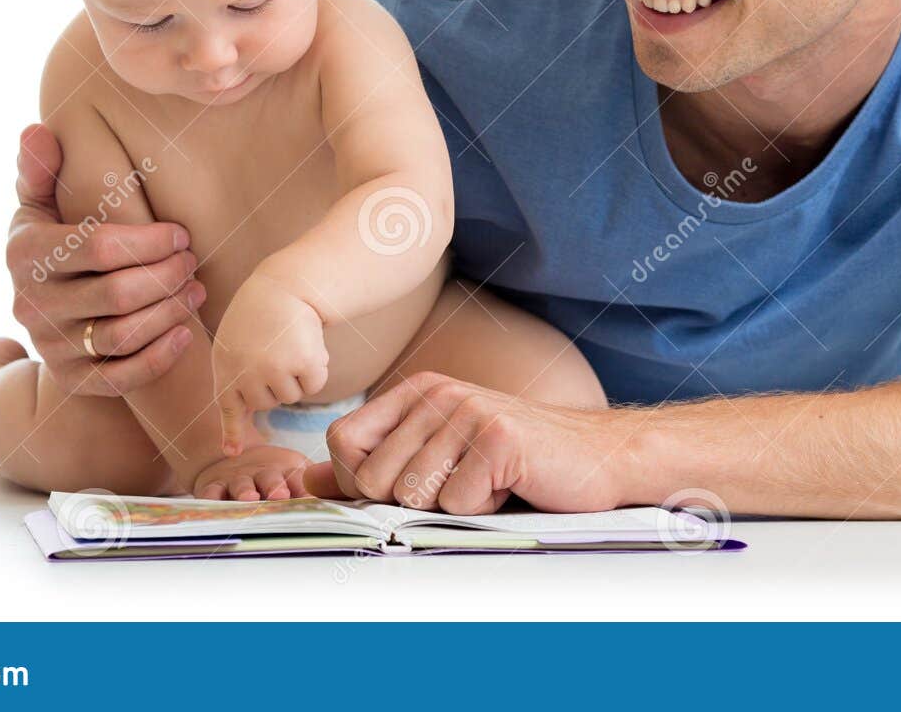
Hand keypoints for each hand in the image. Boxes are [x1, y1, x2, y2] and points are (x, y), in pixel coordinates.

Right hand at [7, 124, 203, 395]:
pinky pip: (121, 378)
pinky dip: (158, 357)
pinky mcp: (73, 380)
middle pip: (117, 293)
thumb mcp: (41, 206)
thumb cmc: (57, 244)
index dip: (148, 241)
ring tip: (197, 289)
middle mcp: (31, 305)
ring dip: (170, 310)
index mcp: (26, 254)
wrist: (46, 313)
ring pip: (124, 334)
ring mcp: (52, 346)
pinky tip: (184, 332)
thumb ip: (41, 170)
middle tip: (193, 260)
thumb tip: (37, 131)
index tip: (180, 233)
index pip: (96, 248)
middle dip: (167, 274)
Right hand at [192, 445, 310, 501]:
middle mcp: (263, 473)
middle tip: (281, 494)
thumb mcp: (296, 475)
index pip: (298, 479)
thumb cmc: (275, 475)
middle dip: (276, 487)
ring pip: (241, 485)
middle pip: (270, 479)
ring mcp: (238, 479)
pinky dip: (211, 500)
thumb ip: (314, 491)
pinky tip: (213, 505)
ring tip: (250, 498)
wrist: (235, 457)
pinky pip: (210, 493)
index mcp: (288, 471)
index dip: (304, 488)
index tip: (311, 499)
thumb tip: (346, 503)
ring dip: (245, 491)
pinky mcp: (214, 485)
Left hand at [213, 278, 329, 453]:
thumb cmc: (263, 309)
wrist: (287, 283)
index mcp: (225, 366)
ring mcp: (274, 370)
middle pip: (269, 403)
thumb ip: (238, 373)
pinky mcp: (302, 363)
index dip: (232, 432)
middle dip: (278, 382)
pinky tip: (309, 344)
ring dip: (299, 374)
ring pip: (292, 396)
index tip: (232, 453)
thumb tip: (247, 410)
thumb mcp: (237, 340)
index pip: (228, 407)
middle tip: (278, 349)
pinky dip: (318, 368)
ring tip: (292, 342)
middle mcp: (246, 373)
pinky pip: (314, 384)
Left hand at [301, 372, 630, 513]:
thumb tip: (306, 483)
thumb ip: (371, 466)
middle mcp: (438, 392)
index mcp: (416, 392)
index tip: (404, 486)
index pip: (342, 442)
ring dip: (451, 505)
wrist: (594, 459)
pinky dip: (483, 509)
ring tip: (486, 482)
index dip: (360, 480)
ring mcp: (468, 410)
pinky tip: (511, 485)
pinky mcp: (498, 437)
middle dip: (410, 501)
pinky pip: (457, 503)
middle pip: (373, 476)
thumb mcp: (435, 458)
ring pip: (413, 494)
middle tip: (458, 484)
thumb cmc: (513, 464)